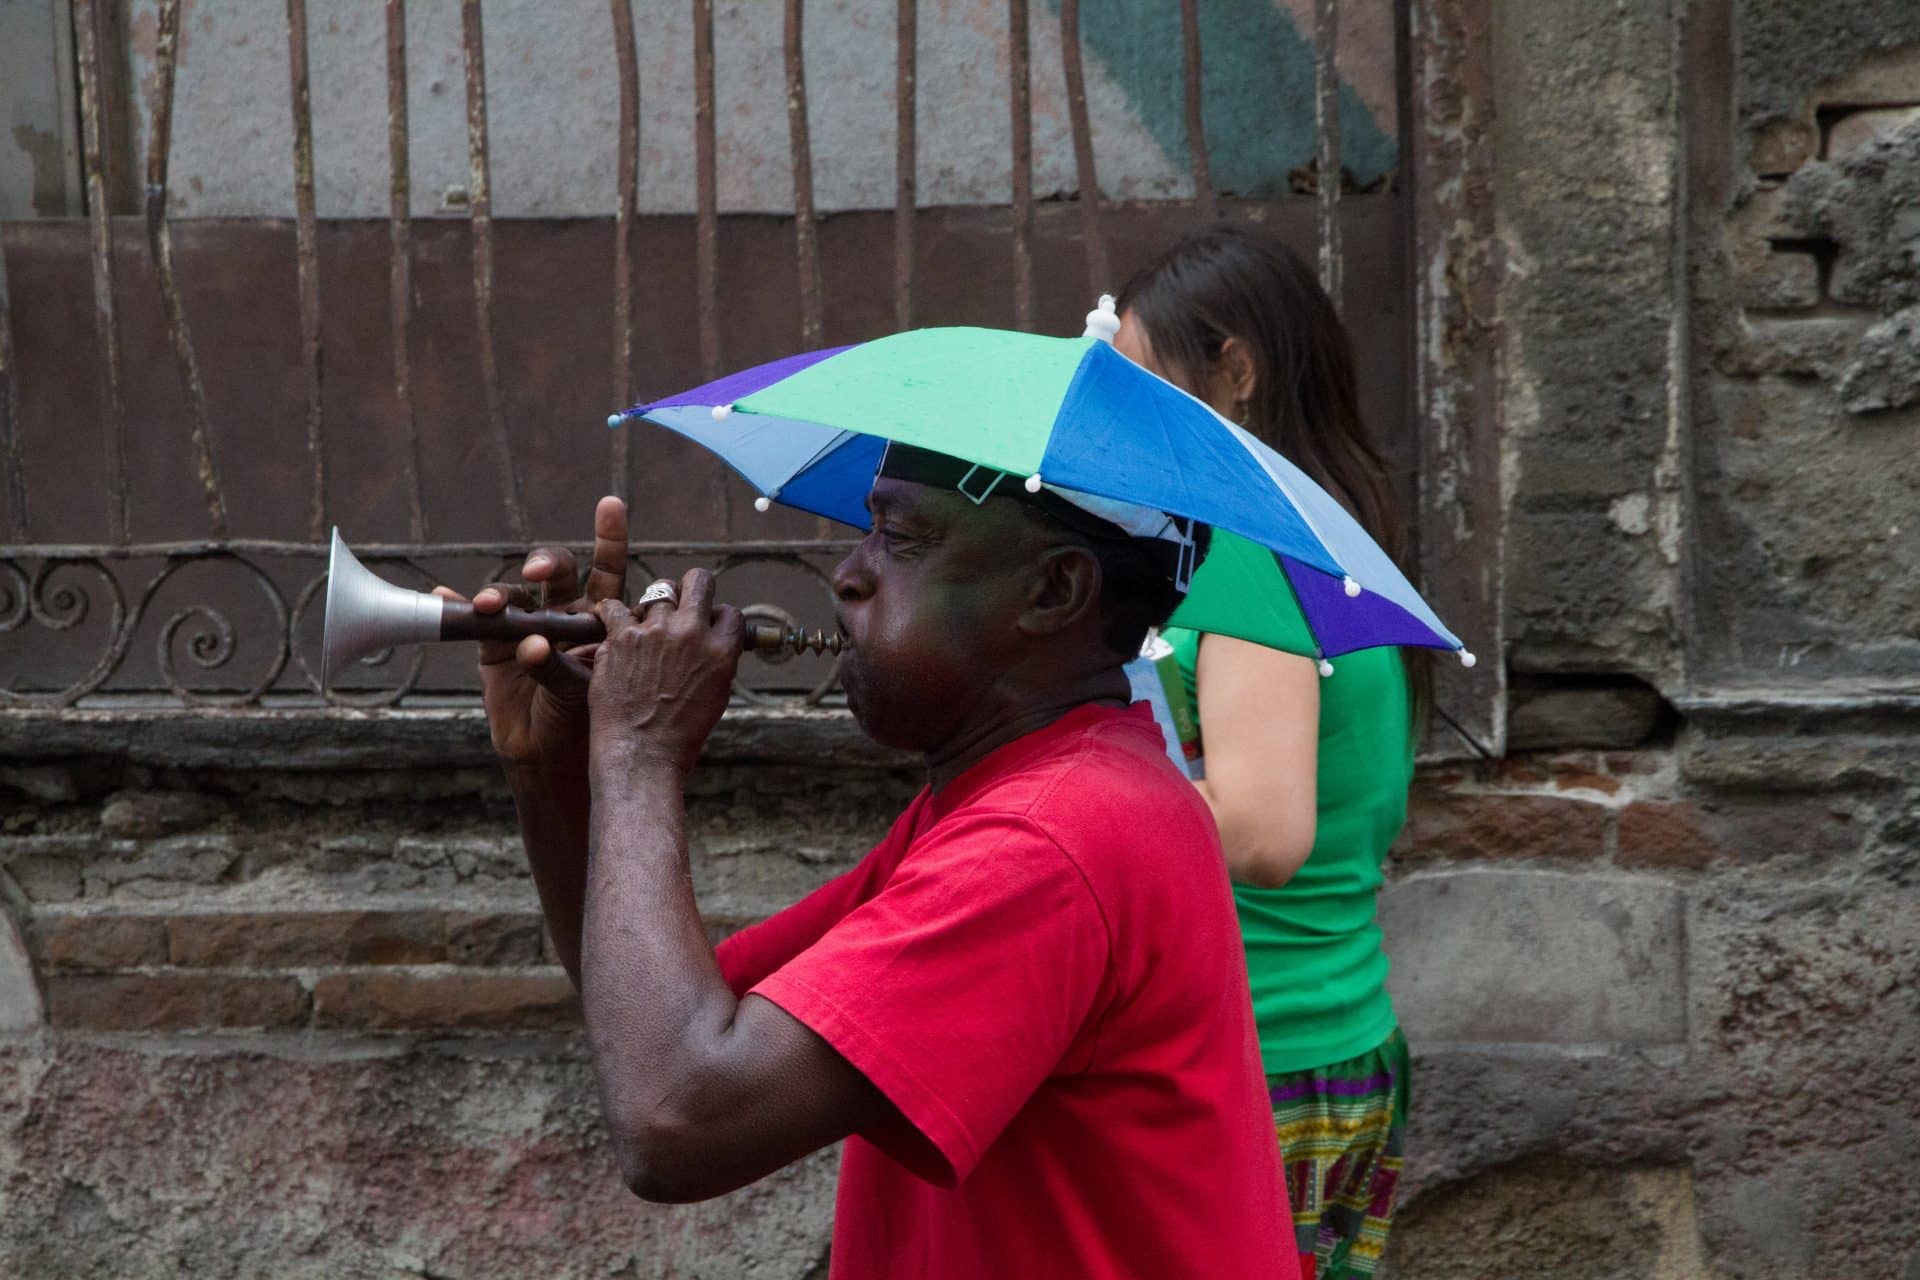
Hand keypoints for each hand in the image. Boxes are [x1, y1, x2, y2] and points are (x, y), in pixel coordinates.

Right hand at [436, 495, 628, 765]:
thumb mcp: (582, 692)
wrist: (550, 757)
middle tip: (537, 572)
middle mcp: (563, 613)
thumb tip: (529, 645)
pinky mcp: (493, 644)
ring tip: (488, 607)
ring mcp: (526, 626)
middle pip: (557, 572)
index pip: (607, 569)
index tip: (610, 505)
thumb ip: (558, 666)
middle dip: (547, 562)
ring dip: (499, 595)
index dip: (610, 537)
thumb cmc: (584, 722)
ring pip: (512, 594)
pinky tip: (444, 596)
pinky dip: (457, 607)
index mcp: (600, 617)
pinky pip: (473, 619)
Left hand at [588, 568, 744, 775]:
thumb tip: (714, 641)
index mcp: (721, 650)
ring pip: (657, 592)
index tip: (708, 625)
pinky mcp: (620, 637)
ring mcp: (654, 631)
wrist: (641, 754)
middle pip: (699, 581)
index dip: (718, 616)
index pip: (730, 612)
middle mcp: (691, 633)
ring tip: (644, 627)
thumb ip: (716, 661)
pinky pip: (614, 607)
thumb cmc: (679, 735)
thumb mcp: (716, 696)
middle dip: (692, 588)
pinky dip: (611, 614)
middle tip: (681, 602)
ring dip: (652, 607)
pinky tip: (611, 623)